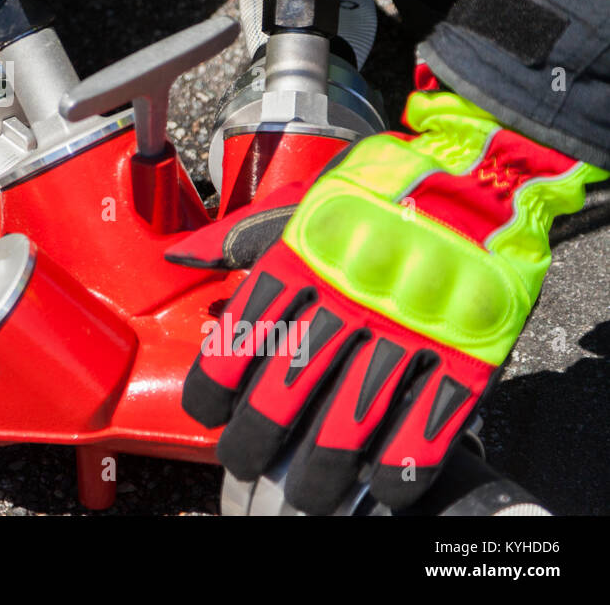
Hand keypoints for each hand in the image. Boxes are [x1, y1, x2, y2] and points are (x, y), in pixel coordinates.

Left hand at [169, 86, 604, 512]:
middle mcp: (345, 300)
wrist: (482, 171)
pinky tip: (383, 487)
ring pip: (350, 419)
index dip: (215, 385)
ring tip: (305, 493)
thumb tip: (182, 256)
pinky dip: (404, 461)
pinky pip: (430, 420)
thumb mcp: (305, 196)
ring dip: (322, 466)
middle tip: (247, 459)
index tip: (208, 411)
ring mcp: (407, 327)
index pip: (240, 338)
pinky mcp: (466, 348)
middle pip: (285, 390)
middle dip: (257, 438)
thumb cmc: (384, 185)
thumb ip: (242, 234)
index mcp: (302, 261)